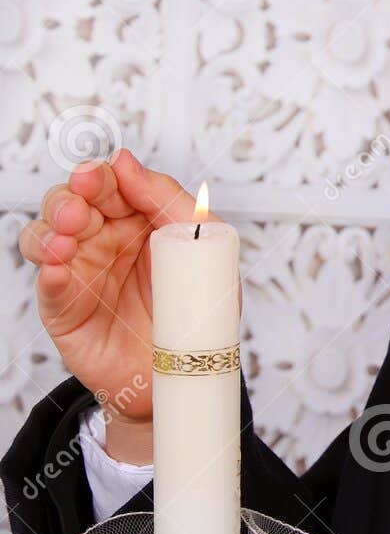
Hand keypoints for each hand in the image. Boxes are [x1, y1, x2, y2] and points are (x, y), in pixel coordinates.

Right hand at [18, 149, 228, 455]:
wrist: (187, 372)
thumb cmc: (194, 308)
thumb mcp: (200, 244)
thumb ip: (166, 197)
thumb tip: (126, 162)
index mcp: (135, 220)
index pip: (107, 184)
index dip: (101, 176)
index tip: (106, 177)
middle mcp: (102, 241)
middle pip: (68, 202)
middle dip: (71, 196)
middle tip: (83, 204)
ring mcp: (80, 272)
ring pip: (45, 235)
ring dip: (51, 228)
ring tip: (69, 234)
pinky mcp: (65, 308)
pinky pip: (47, 284)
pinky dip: (49, 271)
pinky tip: (59, 266)